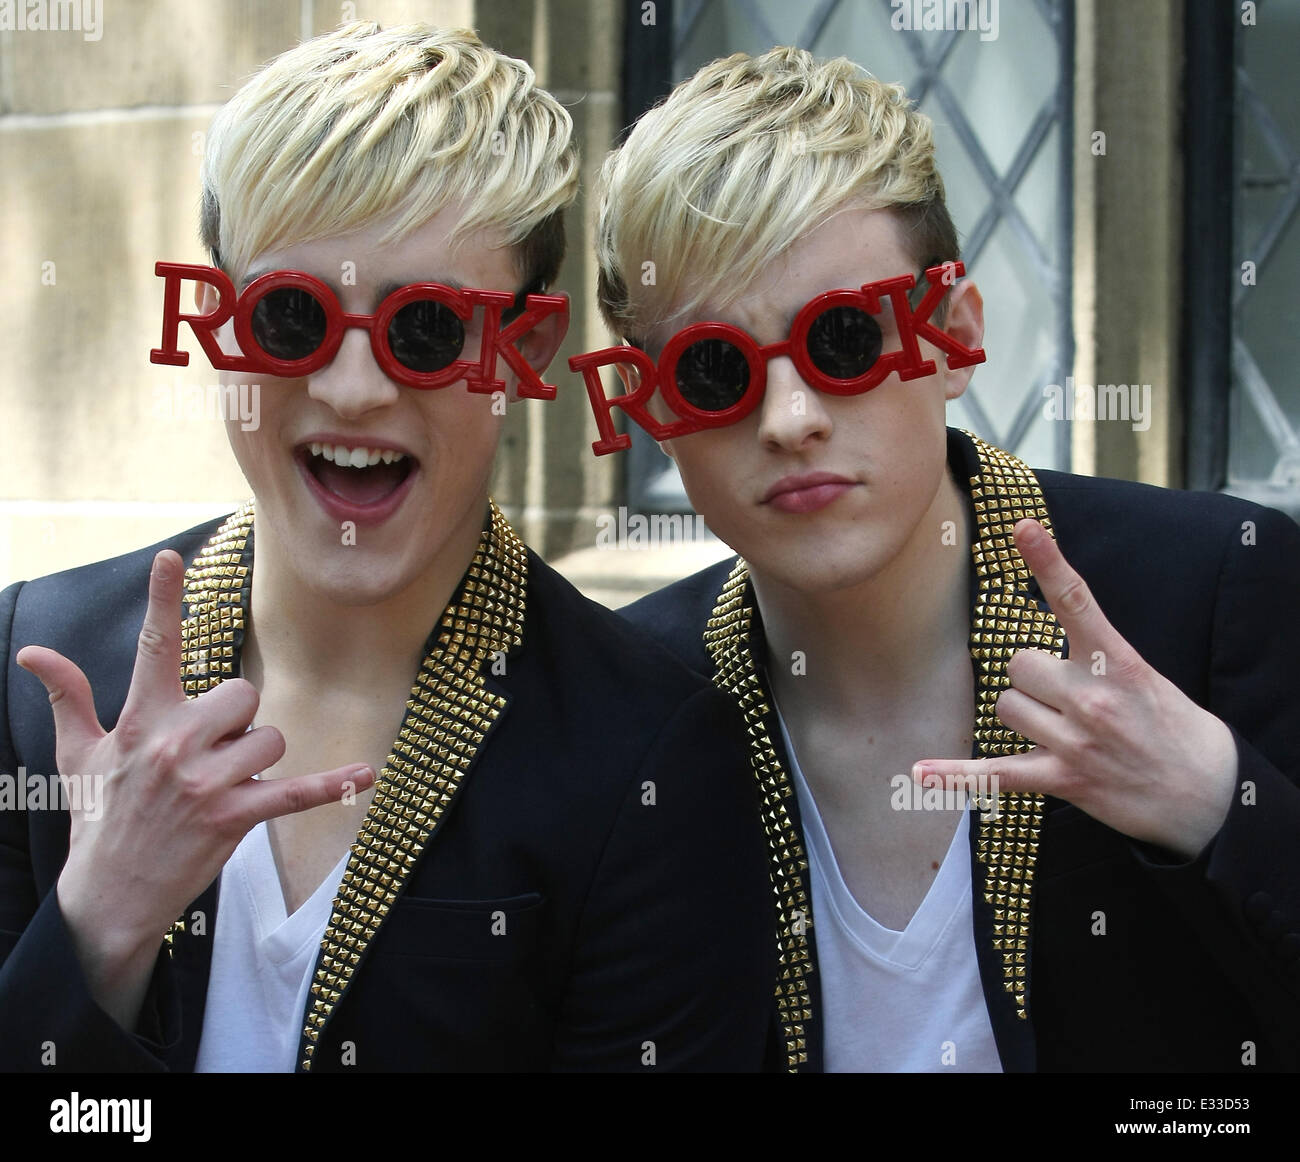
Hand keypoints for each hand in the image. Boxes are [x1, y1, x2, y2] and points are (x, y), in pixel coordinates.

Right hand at [17, 549, 372, 1025]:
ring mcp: (205, 783)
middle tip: (207, 755)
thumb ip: (67, 696)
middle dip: (237, 722)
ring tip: (222, 786)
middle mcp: (173, 746)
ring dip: (257, 760)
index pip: (154, 650)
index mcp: (139, 722)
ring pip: (269, 739)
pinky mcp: (234, 817)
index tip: (170, 558)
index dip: (162, 600)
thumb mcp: (76, 755)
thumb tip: (34, 652)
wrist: (108, 895)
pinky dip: (331, 785)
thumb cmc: (98, 818)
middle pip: (243, 696)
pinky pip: (295, 792)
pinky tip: (364, 775)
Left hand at [912, 518, 1236, 860]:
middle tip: (1065, 698)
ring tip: (1062, 732)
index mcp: (1116, 662)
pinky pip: (995, 773)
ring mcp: (1074, 740)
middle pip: (1018, 663)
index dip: (1047, 561)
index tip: (1023, 527)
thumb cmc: (1172, 728)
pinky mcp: (1062, 779)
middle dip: (1032, 676)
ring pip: (1005, 707)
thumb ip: (1093, 655)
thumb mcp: (1142, 676)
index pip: (1075, 600)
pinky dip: (956, 775)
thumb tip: (1040, 645)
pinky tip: (920, 772)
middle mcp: (1092, 697)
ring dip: (1022, 715)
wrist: (1208, 794)